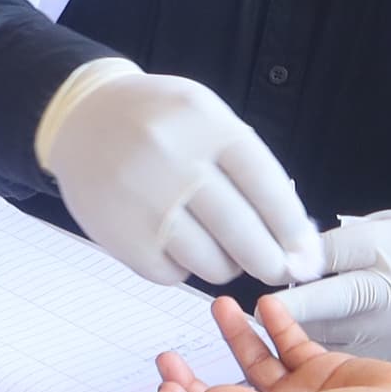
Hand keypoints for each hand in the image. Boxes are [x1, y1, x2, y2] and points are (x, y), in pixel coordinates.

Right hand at [34, 62, 321, 287]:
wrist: (83, 118)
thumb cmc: (159, 122)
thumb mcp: (207, 118)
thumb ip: (249, 167)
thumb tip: (295, 234)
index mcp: (206, 125)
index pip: (267, 186)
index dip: (292, 228)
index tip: (307, 253)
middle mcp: (174, 161)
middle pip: (242, 232)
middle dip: (270, 261)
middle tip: (280, 270)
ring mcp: (144, 201)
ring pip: (211, 262)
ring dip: (227, 265)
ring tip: (222, 250)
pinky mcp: (121, 236)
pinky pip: (173, 273)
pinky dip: (184, 268)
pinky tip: (179, 244)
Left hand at [156, 295, 390, 391]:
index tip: (164, 389)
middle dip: (193, 377)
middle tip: (168, 356)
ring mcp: (298, 390)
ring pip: (255, 360)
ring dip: (236, 335)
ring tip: (221, 305)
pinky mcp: (320, 368)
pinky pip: (289, 343)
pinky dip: (277, 324)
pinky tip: (269, 304)